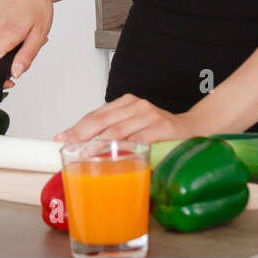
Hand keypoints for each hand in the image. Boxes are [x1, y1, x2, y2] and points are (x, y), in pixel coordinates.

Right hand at [0, 0, 53, 89]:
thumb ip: (26, 56)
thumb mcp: (39, 34)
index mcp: (3, 35)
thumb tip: (15, 74)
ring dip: (13, 49)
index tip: (10, 82)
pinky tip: (21, 30)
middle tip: (31, 46)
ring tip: (28, 34)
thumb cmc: (37, 5)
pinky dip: (9, 41)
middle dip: (12, 60)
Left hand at [53, 94, 200, 143]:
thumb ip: (116, 132)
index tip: (62, 137)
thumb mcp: (136, 127)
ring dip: (98, 143)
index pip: (96, 114)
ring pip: (117, 129)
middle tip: (67, 146)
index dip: (77, 126)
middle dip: (81, 134)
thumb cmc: (161, 132)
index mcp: (127, 103)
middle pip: (102, 120)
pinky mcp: (162, 127)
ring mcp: (150, 115)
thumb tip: (86, 149)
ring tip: (83, 153)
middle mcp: (137, 105)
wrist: (195, 128)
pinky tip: (112, 155)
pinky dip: (123, 147)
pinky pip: (138, 138)